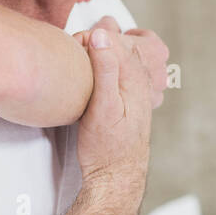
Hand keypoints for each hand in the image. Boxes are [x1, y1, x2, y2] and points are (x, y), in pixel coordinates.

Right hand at [75, 16, 154, 214]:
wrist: (115, 177)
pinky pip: (121, 72)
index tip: (74, 42)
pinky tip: (95, 70)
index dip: (93, 37)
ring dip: (104, 50)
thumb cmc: (106, 148)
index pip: (116, 42)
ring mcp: (137, 93)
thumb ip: (104, 69)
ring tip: (84, 49)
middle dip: (100, 39)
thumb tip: (102, 36)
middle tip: (76, 43)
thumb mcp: (101, 107)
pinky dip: (107, 64)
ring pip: (124, 58)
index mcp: (135, 79)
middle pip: (123, 46)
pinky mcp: (129, 102)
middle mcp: (141, 83)